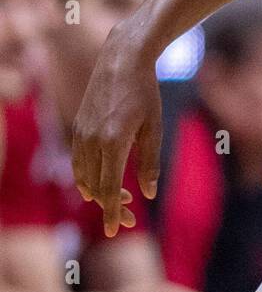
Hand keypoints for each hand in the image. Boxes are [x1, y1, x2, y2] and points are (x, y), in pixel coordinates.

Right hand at [71, 25, 162, 238]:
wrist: (122, 60)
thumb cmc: (145, 93)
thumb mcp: (154, 128)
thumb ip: (149, 162)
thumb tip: (147, 193)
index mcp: (114, 142)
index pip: (109, 189)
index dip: (111, 213)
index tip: (114, 231)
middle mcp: (92, 140)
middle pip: (95, 187)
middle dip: (109, 207)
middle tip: (128, 217)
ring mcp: (81, 133)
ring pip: (83, 177)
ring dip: (98, 193)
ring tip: (120, 201)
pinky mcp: (78, 127)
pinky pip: (78, 162)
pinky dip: (87, 178)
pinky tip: (99, 184)